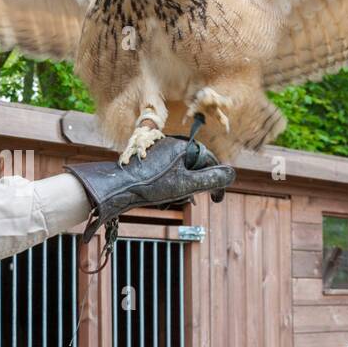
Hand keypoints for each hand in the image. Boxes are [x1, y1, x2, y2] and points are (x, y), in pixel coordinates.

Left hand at [64, 135, 234, 244]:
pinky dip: (166, 187)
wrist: (115, 188)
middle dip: (193, 186)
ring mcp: (157, 153)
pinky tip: (157, 197)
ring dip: (179, 189)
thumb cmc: (151, 185)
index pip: (209, 162)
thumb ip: (211, 179)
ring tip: (167, 198)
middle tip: (187, 199)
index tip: (218, 201)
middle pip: (193, 168)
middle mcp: (170, 145)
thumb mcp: (186, 184)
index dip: (217, 182)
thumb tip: (232, 175)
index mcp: (182, 146)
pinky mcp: (146, 163)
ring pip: (178, 173)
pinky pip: (164, 175)